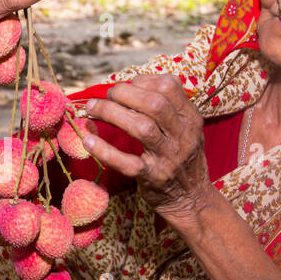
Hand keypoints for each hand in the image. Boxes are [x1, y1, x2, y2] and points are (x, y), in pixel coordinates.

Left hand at [82, 74, 214, 224]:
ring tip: (92, 110)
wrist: (191, 199)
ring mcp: (168, 157)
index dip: (142, 80)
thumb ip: (165, 108)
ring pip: (142, 128)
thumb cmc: (181, 157)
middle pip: (155, 103)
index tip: (126, 86)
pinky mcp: (153, 177)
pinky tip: (88, 141)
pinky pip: (127, 163)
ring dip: (111, 114)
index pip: (170, 86)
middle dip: (124, 93)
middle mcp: (182, 135)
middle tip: (106, 97)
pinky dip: (105, 150)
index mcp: (190, 118)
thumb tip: (127, 86)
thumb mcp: (184, 129)